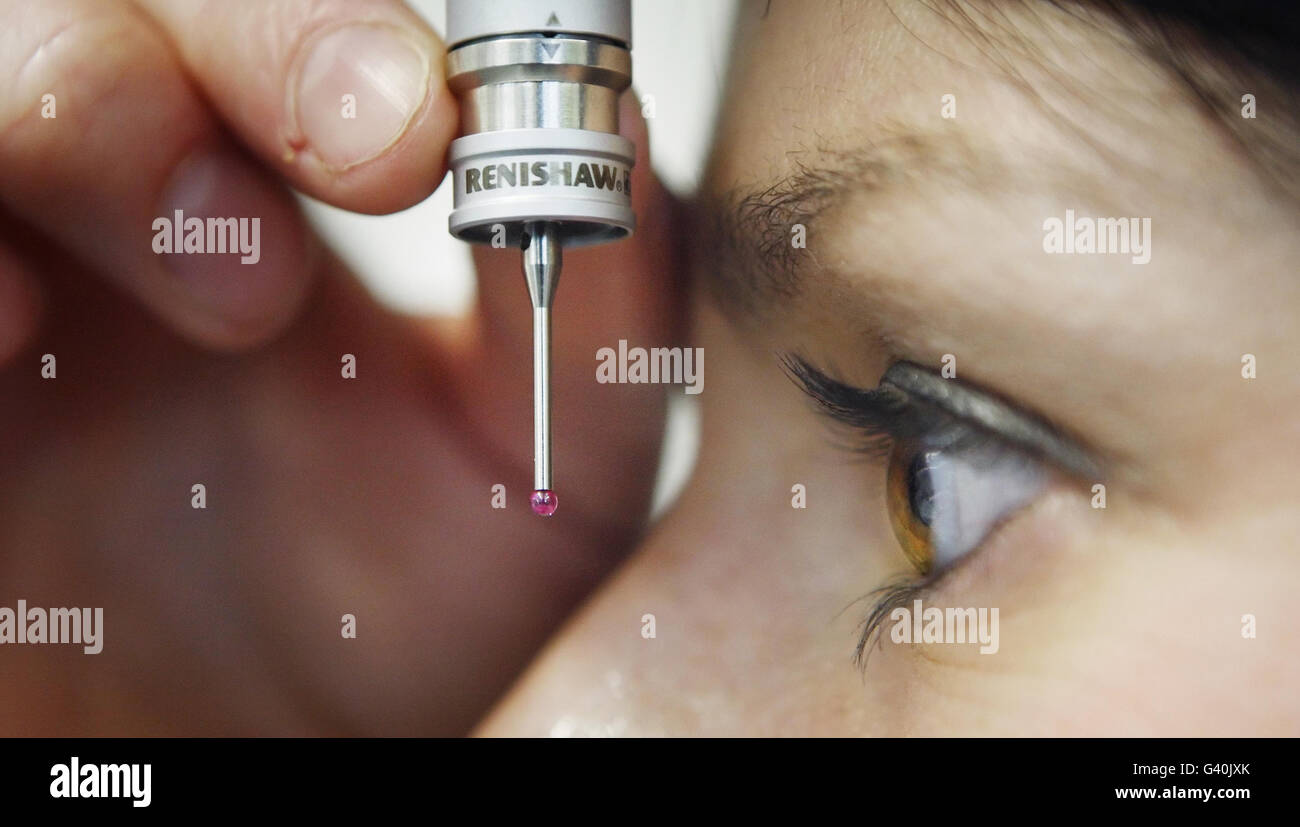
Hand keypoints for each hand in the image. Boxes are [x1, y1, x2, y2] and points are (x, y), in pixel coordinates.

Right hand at [0, 0, 680, 734]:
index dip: (328, 32)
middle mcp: (122, 206)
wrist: (266, 749)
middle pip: (111, 5)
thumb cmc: (399, 618)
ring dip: (79, 115)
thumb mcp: (542, 474)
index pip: (273, 17)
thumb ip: (604, 317)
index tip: (418, 134)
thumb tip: (629, 149)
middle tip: (365, 165)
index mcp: (273, 192)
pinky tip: (13, 330)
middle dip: (241, 45)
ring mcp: (14, 272)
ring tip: (224, 285)